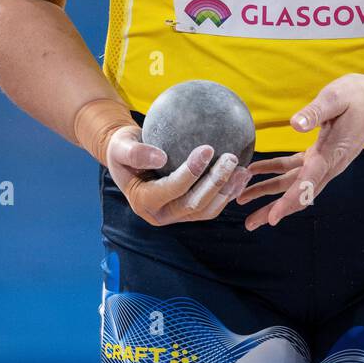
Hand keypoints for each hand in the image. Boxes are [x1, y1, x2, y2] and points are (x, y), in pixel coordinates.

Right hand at [105, 126, 251, 226]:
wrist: (128, 158)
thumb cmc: (123, 148)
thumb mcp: (120, 146)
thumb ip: (136, 153)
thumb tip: (161, 158)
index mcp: (143, 202)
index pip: (172, 190)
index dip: (192, 172)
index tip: (208, 148)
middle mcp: (161, 214)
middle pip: (193, 204)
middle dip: (215, 183)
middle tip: (230, 158)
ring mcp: (176, 215)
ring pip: (207, 210)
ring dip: (227, 191)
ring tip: (243, 169)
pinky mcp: (189, 210)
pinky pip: (212, 205)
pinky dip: (229, 192)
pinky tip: (242, 175)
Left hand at [235, 71, 363, 229]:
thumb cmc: (359, 96)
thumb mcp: (336, 98)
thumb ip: (316, 112)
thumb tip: (295, 124)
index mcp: (331, 153)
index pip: (308, 182)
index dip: (289, 201)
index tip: (273, 218)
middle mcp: (329, 164)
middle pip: (298, 192)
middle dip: (274, 208)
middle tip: (250, 224)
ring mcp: (325, 161)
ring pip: (294, 183)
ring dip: (269, 192)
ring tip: (243, 201)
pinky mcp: (321, 153)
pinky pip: (295, 167)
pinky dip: (274, 170)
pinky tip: (255, 170)